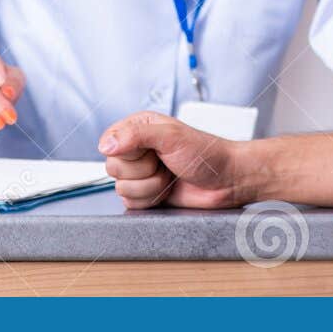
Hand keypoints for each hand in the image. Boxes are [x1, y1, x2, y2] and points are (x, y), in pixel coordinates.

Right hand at [98, 112, 252, 208]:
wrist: (227, 181)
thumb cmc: (206, 154)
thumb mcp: (171, 137)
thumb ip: (135, 136)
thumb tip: (105, 145)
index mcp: (139, 128)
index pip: (109, 142)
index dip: (126, 151)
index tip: (148, 150)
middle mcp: (137, 149)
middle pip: (112, 167)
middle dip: (143, 170)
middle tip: (164, 163)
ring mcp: (140, 173)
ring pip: (120, 188)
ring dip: (150, 186)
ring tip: (169, 176)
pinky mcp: (145, 195)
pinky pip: (130, 203)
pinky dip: (150, 199)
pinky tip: (167, 190)